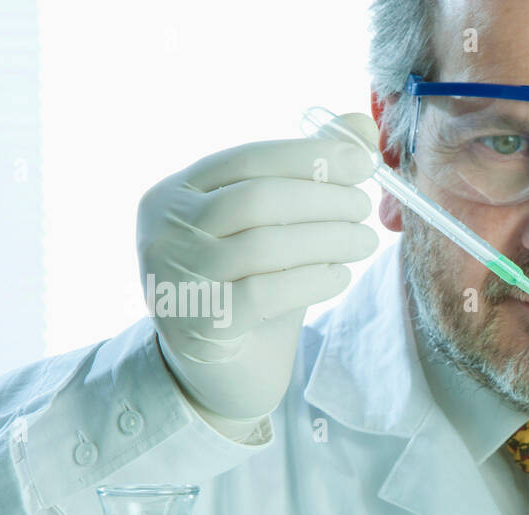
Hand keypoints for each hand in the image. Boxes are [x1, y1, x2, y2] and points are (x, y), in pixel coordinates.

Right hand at [137, 114, 379, 431]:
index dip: (308, 155)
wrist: (223, 374)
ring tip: (364, 242)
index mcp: (176, 193)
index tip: (362, 161)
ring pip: (263, 245)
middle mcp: (164, 230)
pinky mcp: (201, 325)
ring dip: (327, 239)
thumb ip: (308, 176)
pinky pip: (266, 292)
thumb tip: (359, 126)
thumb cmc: (250, 289)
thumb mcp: (276, 230)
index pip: (245, 159)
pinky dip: (313, 279)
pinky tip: (340, 276)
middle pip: (255, 199)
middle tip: (365, 208)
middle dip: (322, 199)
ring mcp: (177, 279)